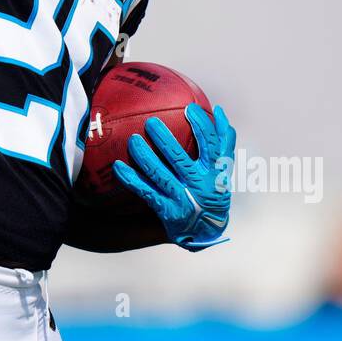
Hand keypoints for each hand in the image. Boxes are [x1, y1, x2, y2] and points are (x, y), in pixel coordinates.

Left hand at [112, 104, 235, 250]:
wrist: (206, 232)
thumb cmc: (213, 190)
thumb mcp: (223, 170)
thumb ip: (223, 142)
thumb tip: (217, 110)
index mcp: (216, 173)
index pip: (212, 146)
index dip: (202, 126)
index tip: (190, 108)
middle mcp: (200, 186)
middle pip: (179, 159)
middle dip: (164, 140)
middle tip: (150, 122)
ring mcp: (183, 200)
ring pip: (160, 175)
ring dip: (144, 156)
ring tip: (133, 140)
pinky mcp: (168, 211)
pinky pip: (146, 192)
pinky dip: (131, 179)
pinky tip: (118, 166)